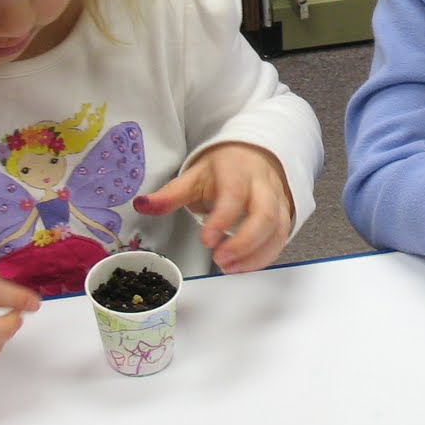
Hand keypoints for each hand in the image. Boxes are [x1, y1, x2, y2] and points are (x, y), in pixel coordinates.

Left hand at [133, 142, 293, 272]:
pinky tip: (242, 267)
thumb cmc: (222, 170)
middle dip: (244, 242)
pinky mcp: (284, 214)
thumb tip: (141, 205)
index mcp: (236, 170)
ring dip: (255, 254)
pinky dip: (264, 257)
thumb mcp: (193, 177)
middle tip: (219, 260)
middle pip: (265, 214)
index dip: (223, 219)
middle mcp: (262, 184)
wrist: (252, 156)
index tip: (205, 240)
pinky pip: (282, 238)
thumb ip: (169, 195)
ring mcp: (277, 199)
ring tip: (228, 268)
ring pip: (278, 229)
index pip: (234, 194)